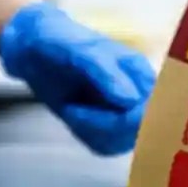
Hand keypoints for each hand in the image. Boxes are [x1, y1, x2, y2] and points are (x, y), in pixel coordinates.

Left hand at [0, 3, 155, 155]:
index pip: (154, 105)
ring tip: (73, 112)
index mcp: (139, 71)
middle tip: (76, 111)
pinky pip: (106, 145)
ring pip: (123, 141)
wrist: (34, 47)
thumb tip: (131, 101)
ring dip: (95, 133)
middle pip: (141, 129)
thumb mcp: (83, 52)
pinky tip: (74, 118)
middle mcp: (136, 91)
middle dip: (108, 127)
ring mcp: (120, 108)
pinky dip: (88, 137)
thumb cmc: (62, 42)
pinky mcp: (104, 122)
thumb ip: (108, 75)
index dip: (134, 118)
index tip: (102, 113)